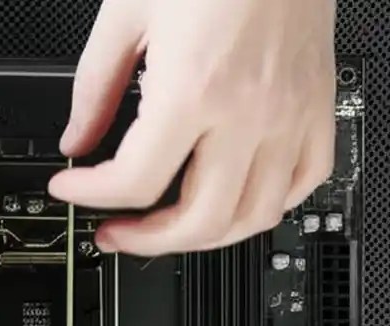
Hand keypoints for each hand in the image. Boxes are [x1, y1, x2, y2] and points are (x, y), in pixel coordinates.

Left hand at [49, 0, 336, 255]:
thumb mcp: (127, 12)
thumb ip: (94, 86)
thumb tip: (78, 140)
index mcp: (194, 88)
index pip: (135, 182)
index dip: (91, 197)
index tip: (71, 191)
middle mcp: (249, 113)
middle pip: (198, 221)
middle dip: (145, 240)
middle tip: (116, 232)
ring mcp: (290, 117)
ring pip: (253, 218)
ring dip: (204, 237)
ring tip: (170, 228)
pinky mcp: (317, 109)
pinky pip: (303, 184)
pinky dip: (267, 206)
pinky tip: (235, 199)